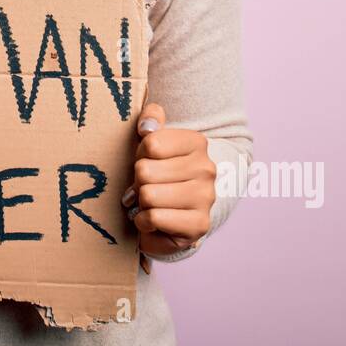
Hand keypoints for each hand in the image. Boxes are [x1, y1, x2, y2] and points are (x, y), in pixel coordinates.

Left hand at [123, 101, 215, 265]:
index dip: (141, 155)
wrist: (178, 214)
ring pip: (148, 195)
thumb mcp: (153, 142)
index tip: (149, 162)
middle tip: (147, 187)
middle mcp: (207, 168)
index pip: (150, 143)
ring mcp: (206, 197)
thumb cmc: (160, 174)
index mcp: (197, 143)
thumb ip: (150, 121)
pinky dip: (144, 221)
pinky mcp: (199, 224)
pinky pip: (153, 218)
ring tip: (150, 203)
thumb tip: (146, 126)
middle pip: (145, 171)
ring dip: (141, 203)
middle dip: (138, 182)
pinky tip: (153, 220)